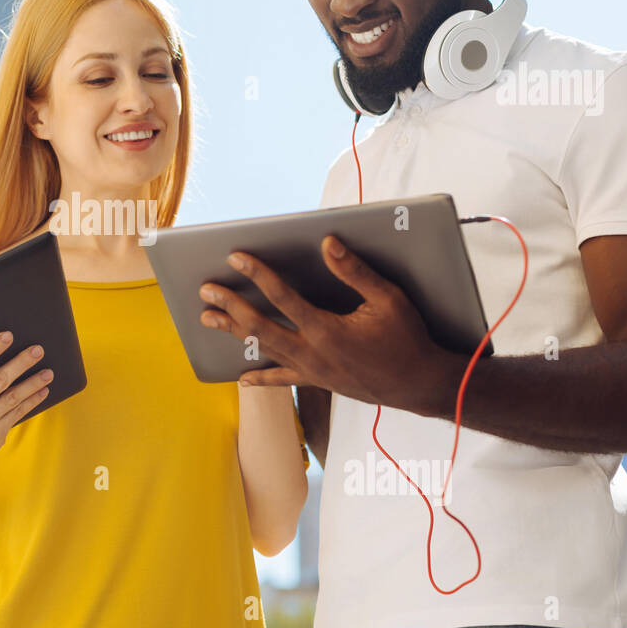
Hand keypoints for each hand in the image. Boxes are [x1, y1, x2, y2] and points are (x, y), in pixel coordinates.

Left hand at [198, 235, 456, 415]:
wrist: (419, 384)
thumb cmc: (407, 338)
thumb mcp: (388, 299)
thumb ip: (355, 272)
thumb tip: (328, 243)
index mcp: (327, 330)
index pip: (282, 296)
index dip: (257, 274)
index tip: (236, 257)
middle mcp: (312, 353)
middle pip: (260, 327)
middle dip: (231, 306)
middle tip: (207, 290)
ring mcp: (311, 371)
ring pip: (264, 351)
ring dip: (234, 333)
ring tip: (208, 319)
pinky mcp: (317, 382)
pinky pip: (282, 381)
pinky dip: (261, 379)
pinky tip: (241, 378)